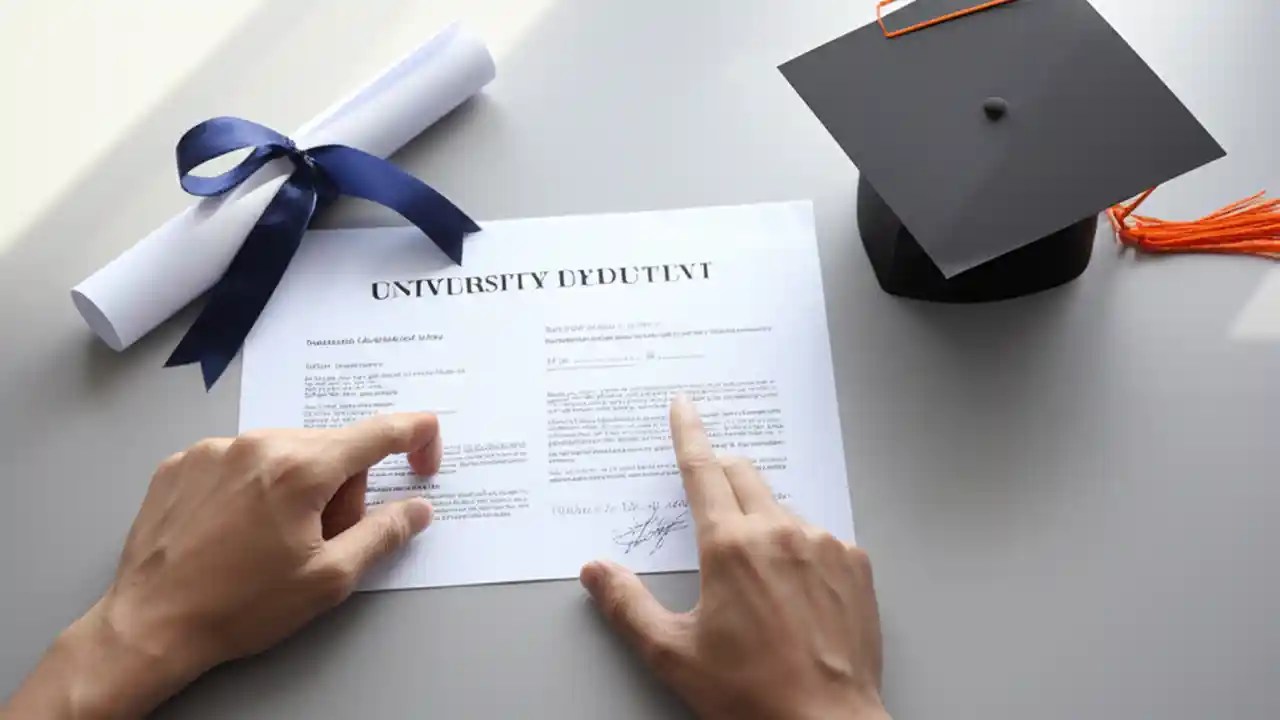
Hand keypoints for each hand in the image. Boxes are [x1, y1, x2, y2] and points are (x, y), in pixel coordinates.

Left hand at [4, 413, 441, 718]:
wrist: (150, 625)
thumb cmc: (240, 607)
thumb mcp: (328, 579)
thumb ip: (382, 534)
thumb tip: (416, 508)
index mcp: (301, 468)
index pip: (381, 431)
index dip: (418, 438)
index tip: (425, 461)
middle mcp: (258, 444)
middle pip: (331, 448)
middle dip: (342, 487)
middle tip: (323, 539)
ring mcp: (215, 450)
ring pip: (285, 452)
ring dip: (297, 487)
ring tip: (271, 541)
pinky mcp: (181, 463)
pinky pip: (240, 460)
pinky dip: (253, 487)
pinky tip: (236, 530)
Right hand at [580, 397, 887, 719]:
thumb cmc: (751, 694)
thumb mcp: (673, 653)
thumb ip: (627, 605)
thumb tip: (595, 571)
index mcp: (730, 546)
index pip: (701, 470)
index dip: (688, 434)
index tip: (684, 407)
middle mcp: (780, 532)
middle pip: (744, 475)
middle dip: (721, 472)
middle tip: (707, 492)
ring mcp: (825, 545)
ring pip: (783, 508)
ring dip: (762, 519)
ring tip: (756, 575)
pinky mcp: (856, 564)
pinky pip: (820, 537)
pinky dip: (801, 548)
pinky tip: (794, 589)